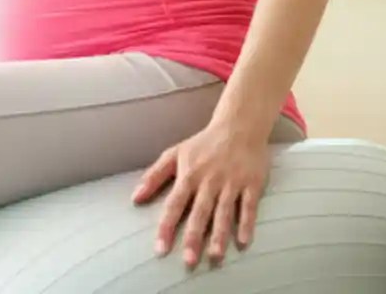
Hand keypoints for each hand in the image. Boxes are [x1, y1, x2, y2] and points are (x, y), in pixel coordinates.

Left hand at [131, 124, 271, 268]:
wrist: (239, 125)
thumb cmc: (204, 143)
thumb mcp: (175, 154)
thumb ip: (154, 176)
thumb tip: (134, 198)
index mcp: (189, 175)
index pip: (174, 204)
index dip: (166, 227)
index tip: (160, 249)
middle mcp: (210, 181)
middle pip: (200, 212)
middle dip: (194, 237)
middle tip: (188, 261)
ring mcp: (232, 182)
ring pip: (224, 212)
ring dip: (219, 235)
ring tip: (214, 256)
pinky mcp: (252, 183)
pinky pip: (248, 206)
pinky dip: (246, 223)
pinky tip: (243, 242)